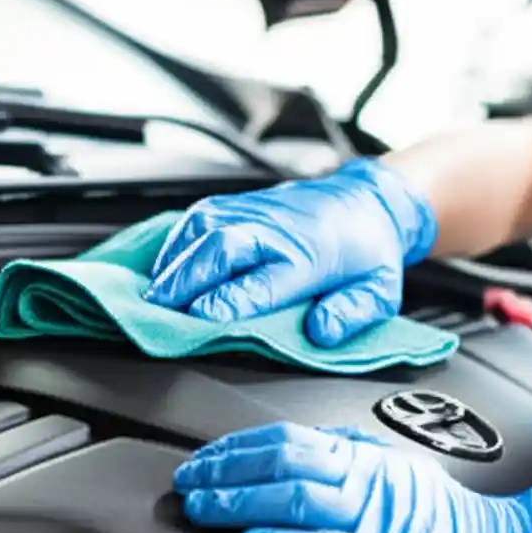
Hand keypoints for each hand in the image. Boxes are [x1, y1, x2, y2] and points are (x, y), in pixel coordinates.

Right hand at [142, 157, 437, 346]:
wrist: (369, 201)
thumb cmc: (369, 253)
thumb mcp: (379, 292)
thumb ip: (351, 313)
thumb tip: (322, 331)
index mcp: (310, 256)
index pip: (258, 284)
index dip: (226, 304)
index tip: (200, 321)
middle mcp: (275, 229)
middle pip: (219, 251)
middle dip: (185, 282)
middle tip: (158, 313)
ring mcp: (253, 212)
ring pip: (201, 232)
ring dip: (173, 264)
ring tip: (152, 296)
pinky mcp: (237, 204)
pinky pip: (196, 221)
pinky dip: (176, 245)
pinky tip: (164, 269)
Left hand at [173, 422, 531, 532]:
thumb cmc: (443, 516)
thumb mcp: (393, 468)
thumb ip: (350, 453)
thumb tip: (304, 442)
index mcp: (363, 453)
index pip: (288, 437)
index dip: (237, 447)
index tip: (202, 460)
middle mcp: (366, 475)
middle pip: (285, 460)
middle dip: (228, 471)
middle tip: (189, 483)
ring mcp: (374, 513)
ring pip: (297, 497)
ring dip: (242, 503)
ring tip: (205, 510)